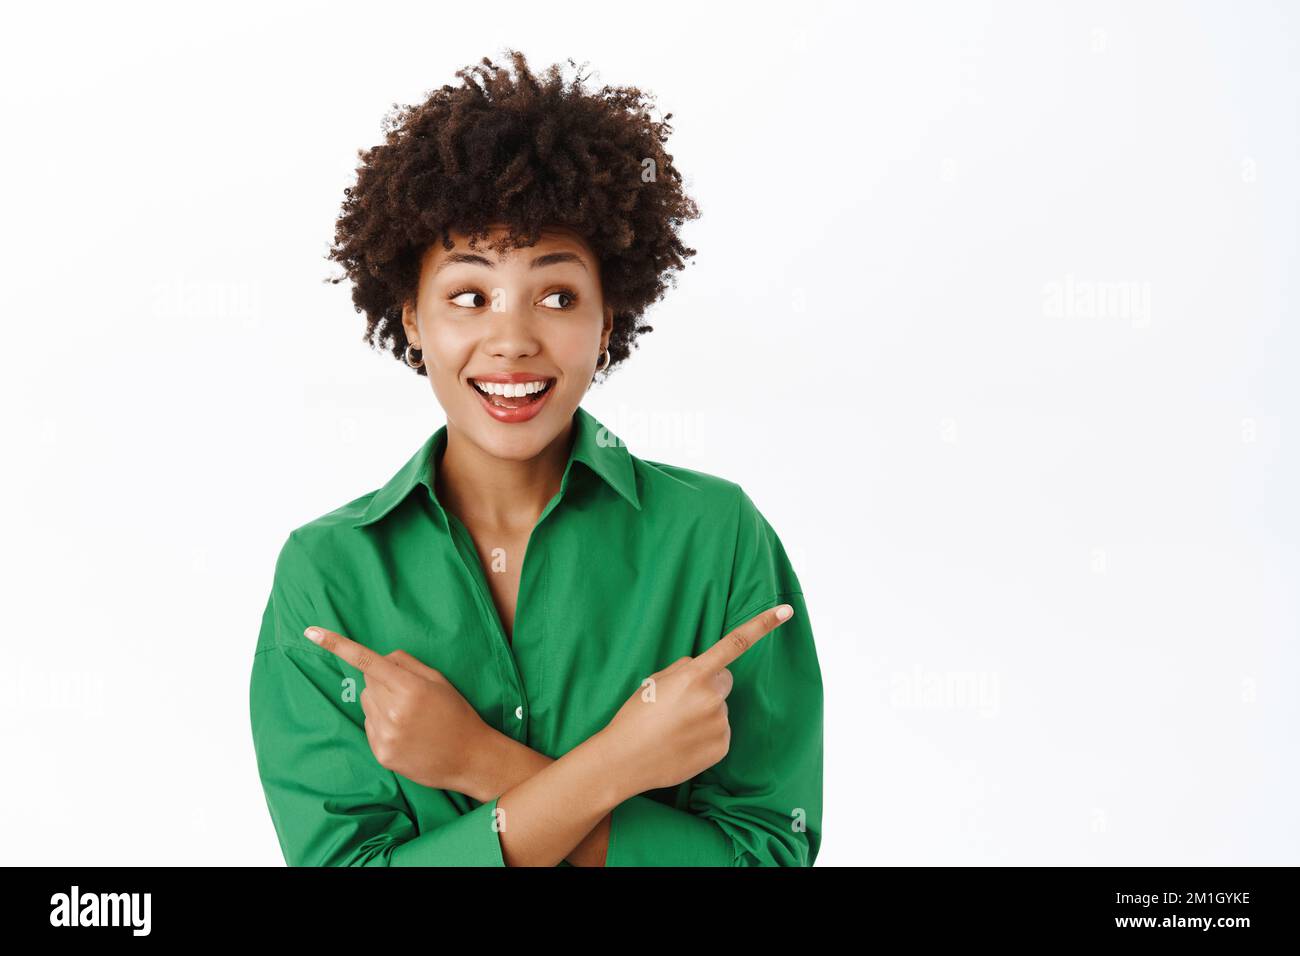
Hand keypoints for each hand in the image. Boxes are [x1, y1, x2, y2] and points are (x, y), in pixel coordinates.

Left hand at [303, 626, 490, 795]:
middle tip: (409, 694)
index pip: (367, 660)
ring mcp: (385, 735)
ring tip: (409, 716)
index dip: (337, 645)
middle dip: (382, 681)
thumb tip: (380, 658)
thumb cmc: (457, 714)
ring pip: (366, 703)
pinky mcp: (381, 754)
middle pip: (367, 681)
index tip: (311, 632)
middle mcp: (393, 712)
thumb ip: (407, 664)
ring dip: (380, 703)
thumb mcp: (439, 681)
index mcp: (410, 688)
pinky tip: (405, 732)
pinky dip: (381, 724)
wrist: (470, 758)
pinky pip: (369, 726)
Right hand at [600, 604, 794, 796]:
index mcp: (694, 675)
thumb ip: (685, 669)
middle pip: (724, 680)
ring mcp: (719, 724)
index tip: (785, 611)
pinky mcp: (722, 747)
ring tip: (676, 727)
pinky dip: (706, 735)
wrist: (625, 761)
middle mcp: (712, 698)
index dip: (762, 625)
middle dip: (709, 686)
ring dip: (705, 713)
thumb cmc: (635, 717)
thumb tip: (705, 670)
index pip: (735, 644)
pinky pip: (721, 732)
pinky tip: (684, 742)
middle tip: (680, 703)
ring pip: (720, 708)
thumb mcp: (654, 681)